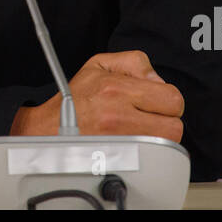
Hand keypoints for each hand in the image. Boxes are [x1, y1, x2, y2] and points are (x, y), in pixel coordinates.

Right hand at [9, 50, 183, 141]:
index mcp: (116, 88)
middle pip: (174, 125)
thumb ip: (135, 62)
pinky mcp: (118, 159)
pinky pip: (151, 158)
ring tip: (141, 130)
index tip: (156, 101)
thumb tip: (158, 81)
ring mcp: (119, 141)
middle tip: (151, 117)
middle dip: (166, 120)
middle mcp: (118, 116)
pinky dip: (148, 151)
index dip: (167, 99)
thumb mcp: (99, 64)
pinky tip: (134, 142)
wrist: (48, 129)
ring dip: (158, 137)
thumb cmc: (74, 98)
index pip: (172, 98)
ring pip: (165, 144)